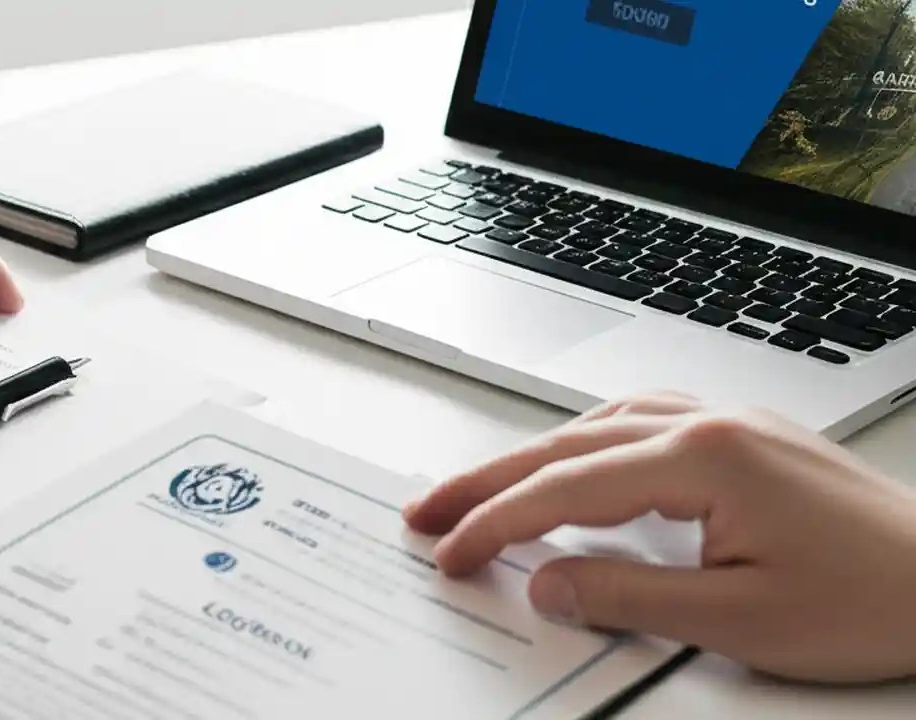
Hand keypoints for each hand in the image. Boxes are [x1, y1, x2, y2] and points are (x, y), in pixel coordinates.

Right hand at [402, 393, 915, 682]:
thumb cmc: (871, 600)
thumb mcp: (738, 620)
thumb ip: (626, 596)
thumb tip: (546, 583)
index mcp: (702, 458)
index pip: (564, 488)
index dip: (495, 523)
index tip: (449, 551)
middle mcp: (706, 424)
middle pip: (565, 445)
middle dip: (487, 481)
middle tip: (428, 509)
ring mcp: (725, 423)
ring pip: (595, 425)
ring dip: (530, 456)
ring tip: (481, 487)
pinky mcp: (740, 436)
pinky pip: (636, 421)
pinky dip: (583, 443)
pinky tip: (572, 459)